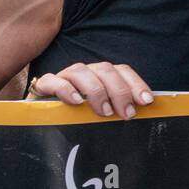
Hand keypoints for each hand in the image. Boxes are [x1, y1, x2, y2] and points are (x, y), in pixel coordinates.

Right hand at [28, 62, 153, 118]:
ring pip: (82, 72)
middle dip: (120, 91)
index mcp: (102, 76)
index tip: (147, 101)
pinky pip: (53, 80)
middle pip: (105, 70)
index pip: (122, 71)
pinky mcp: (44, 85)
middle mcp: (86, 72)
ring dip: (96, 91)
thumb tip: (138, 118)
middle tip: (127, 114)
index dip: (136, 83)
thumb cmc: (77, 117)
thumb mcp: (100, 114)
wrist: (41, 117)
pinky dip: (65, 89)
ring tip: (105, 111)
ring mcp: (64, 76)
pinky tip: (76, 102)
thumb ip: (116, 111)